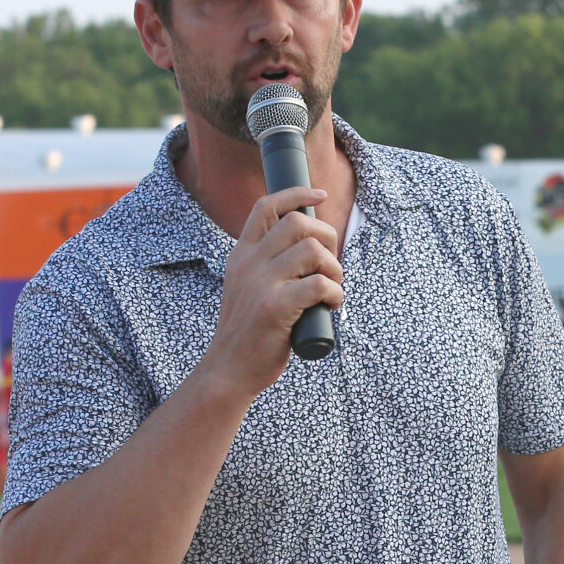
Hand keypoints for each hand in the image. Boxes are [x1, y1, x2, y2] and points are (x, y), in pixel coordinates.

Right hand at [201, 186, 341, 397]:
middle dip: (327, 237)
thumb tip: (309, 249)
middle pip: (297, 222)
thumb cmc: (248, 333)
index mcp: (242, 256)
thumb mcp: (246, 288)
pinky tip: (330, 306)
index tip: (318, 195)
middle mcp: (249, 264)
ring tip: (332, 290)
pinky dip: (335, 293)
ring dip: (334, 269)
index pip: (266, 207)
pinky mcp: (275, 308)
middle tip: (330, 265)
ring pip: (312, 250)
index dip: (296, 194)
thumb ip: (267, 267)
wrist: (228, 370)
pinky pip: (319, 284)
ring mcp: (261, 284)